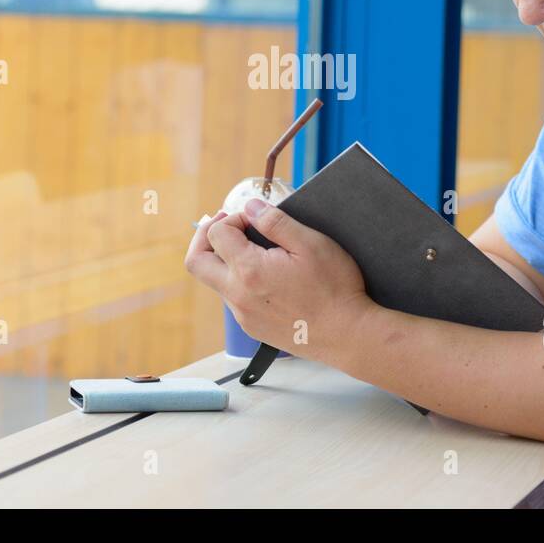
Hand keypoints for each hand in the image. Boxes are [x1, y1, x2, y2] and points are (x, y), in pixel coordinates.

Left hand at [184, 198, 376, 363]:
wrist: (347, 335)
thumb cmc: (335, 289)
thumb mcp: (311, 243)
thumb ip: (275, 222)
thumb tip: (251, 207)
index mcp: (249, 271)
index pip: (216, 233)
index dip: (233, 218)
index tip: (254, 219)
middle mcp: (238, 296)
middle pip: (196, 261)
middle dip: (206, 237)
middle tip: (228, 227)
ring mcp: (243, 315)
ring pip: (216, 281)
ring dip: (226, 260)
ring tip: (254, 250)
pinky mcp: (253, 328)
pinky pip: (233, 299)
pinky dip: (240, 281)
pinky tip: (267, 276)